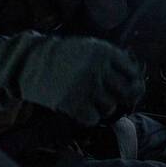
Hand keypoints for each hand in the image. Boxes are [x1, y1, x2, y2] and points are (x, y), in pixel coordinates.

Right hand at [0, 31, 143, 126]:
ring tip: (90, 101)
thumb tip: (137, 81)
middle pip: (125, 92)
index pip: (133, 74)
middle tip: (113, 100)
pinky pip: (93, 119)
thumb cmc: (63, 56)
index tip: (127, 90)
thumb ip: (113, 60)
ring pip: (110, 107)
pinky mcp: (72, 103)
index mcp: (106, 52)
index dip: (133, 84)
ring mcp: (85, 86)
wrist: (28, 62)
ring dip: (102, 107)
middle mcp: (98, 68)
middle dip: (121, 98)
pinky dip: (89, 117)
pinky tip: (82, 110)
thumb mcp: (90, 47)